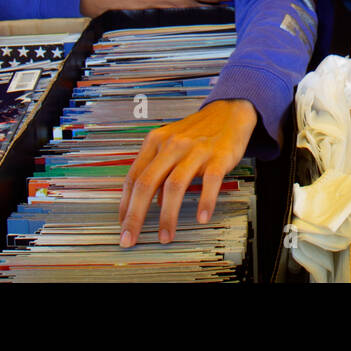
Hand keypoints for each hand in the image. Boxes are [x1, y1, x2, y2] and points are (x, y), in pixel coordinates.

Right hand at [81, 0, 232, 16]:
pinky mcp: (169, 22)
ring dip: (211, 14)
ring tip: (222, 13)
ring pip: (201, 16)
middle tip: (234, 6)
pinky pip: (188, 21)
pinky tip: (201, 18)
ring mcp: (177, 16)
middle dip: (223, 8)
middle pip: (211, 9)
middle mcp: (184, 5)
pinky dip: (196, 19)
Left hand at [118, 99, 255, 245]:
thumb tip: (151, 201)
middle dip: (136, 216)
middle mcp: (172, 145)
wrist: (229, 111)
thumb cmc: (198, 131)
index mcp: (156, 142)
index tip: (122, 225)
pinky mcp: (218, 156)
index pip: (133, 177)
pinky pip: (209, 182)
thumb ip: (158, 169)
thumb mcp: (170, 143)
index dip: (124, 205)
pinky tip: (202, 217)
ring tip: (165, 236)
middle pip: (147, 183)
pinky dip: (205, 202)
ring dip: (167, 216)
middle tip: (131, 238)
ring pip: (174, 186)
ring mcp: (195, 151)